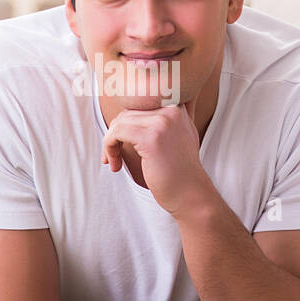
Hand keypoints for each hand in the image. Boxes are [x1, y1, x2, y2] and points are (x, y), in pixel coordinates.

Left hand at [101, 99, 215, 216]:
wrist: (190, 194)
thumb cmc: (178, 172)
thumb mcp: (176, 137)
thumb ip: (160, 122)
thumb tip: (127, 115)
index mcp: (176, 107)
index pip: (138, 105)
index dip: (125, 124)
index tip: (120, 142)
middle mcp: (171, 110)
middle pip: (127, 113)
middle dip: (115, 135)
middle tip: (112, 155)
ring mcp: (162, 123)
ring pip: (119, 123)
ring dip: (110, 143)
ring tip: (113, 162)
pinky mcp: (150, 138)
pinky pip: (116, 133)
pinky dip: (109, 148)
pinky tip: (114, 164)